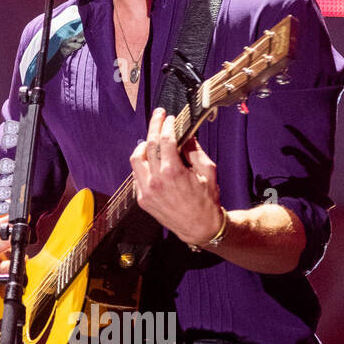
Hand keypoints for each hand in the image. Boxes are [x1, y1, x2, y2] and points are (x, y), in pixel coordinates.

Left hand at [130, 106, 222, 247]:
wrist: (199, 228)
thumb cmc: (207, 201)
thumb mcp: (207, 171)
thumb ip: (195, 150)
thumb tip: (186, 135)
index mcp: (173, 172)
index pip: (165, 139)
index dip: (168, 124)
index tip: (170, 117)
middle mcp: (156, 180)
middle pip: (149, 144)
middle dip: (154, 126)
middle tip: (159, 115)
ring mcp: (146, 191)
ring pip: (136, 159)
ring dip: (144, 145)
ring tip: (152, 139)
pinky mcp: (142, 199)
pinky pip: (136, 175)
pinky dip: (142, 164)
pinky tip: (150, 160)